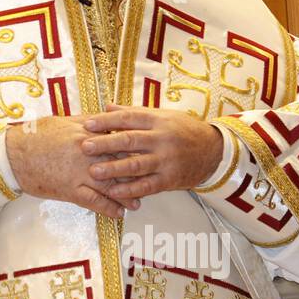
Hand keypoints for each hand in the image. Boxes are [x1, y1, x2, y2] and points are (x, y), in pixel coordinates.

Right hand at [5, 116, 140, 219]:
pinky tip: (118, 214)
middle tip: (150, 181)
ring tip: (138, 202)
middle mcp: (87, 153)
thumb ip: (86, 121)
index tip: (145, 155)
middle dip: (136, 173)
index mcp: (86, 133)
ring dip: (127, 194)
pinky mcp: (70, 189)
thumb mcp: (63, 121)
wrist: (12, 153)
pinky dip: (108, 208)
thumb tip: (104, 118)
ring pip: (111, 184)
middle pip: (120, 163)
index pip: (118, 141)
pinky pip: (94, 201)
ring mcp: (79, 172)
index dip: (134, 150)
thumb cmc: (34, 135)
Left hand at [81, 105, 223, 202]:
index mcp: (158, 120)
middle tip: (85, 146)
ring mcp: (167, 160)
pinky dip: (130, 190)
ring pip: (137, 165)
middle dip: (106, 144)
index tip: (87, 124)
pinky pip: (148, 185)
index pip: (128, 119)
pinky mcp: (171, 179)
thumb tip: (107, 107)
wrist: (214, 150)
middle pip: (130, 141)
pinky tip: (113, 191)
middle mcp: (162, 139)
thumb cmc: (182, 130)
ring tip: (94, 171)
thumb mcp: (162, 116)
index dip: (107, 121)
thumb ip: (134, 113)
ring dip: (114, 169)